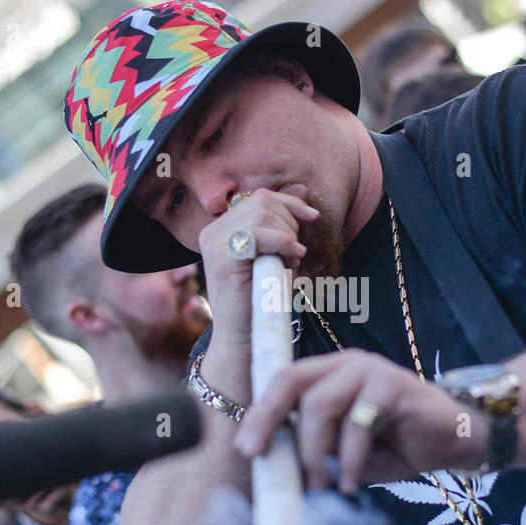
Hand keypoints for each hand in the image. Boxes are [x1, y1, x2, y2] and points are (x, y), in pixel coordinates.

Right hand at [197, 185, 318, 345]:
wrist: (245, 336)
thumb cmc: (261, 298)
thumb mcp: (276, 253)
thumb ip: (283, 222)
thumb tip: (300, 188)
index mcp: (222, 227)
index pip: (259, 197)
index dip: (290, 202)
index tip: (312, 216)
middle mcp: (213, 230)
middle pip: (263, 202)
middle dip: (291, 222)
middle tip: (296, 252)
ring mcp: (214, 242)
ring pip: (262, 214)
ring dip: (287, 234)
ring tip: (292, 259)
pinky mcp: (221, 257)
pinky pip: (258, 234)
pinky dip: (282, 242)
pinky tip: (291, 257)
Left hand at [234, 349, 483, 492]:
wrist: (456, 440)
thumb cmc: (399, 445)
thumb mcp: (347, 452)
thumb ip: (317, 452)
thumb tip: (277, 471)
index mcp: (330, 374)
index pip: (283, 381)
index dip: (260, 412)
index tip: (247, 449)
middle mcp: (346, 365)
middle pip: (291, 381)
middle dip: (269, 420)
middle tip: (261, 459)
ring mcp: (369, 370)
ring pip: (319, 404)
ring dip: (313, 451)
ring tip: (321, 485)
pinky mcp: (392, 384)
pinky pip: (357, 421)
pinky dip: (348, 457)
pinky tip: (348, 481)